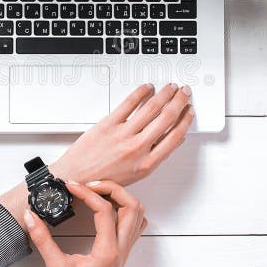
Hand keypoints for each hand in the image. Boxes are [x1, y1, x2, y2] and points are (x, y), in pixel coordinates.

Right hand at [24, 180, 145, 266]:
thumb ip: (43, 240)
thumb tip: (31, 219)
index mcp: (107, 250)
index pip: (104, 210)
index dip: (87, 193)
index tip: (72, 187)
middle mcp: (121, 245)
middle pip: (131, 205)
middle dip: (110, 188)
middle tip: (89, 184)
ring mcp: (127, 245)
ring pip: (137, 211)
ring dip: (120, 195)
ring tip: (98, 191)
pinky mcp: (126, 246)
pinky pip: (136, 221)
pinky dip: (126, 207)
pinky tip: (109, 206)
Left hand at [51, 83, 192, 184]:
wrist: (77, 177)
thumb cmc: (103, 179)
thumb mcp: (136, 175)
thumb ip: (153, 157)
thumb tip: (169, 140)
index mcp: (147, 163)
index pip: (175, 137)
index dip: (186, 121)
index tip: (189, 112)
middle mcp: (137, 148)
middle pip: (167, 118)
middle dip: (179, 102)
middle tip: (184, 93)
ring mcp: (123, 134)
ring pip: (151, 108)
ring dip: (164, 94)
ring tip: (170, 87)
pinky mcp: (108, 124)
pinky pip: (128, 103)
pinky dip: (140, 92)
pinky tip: (147, 88)